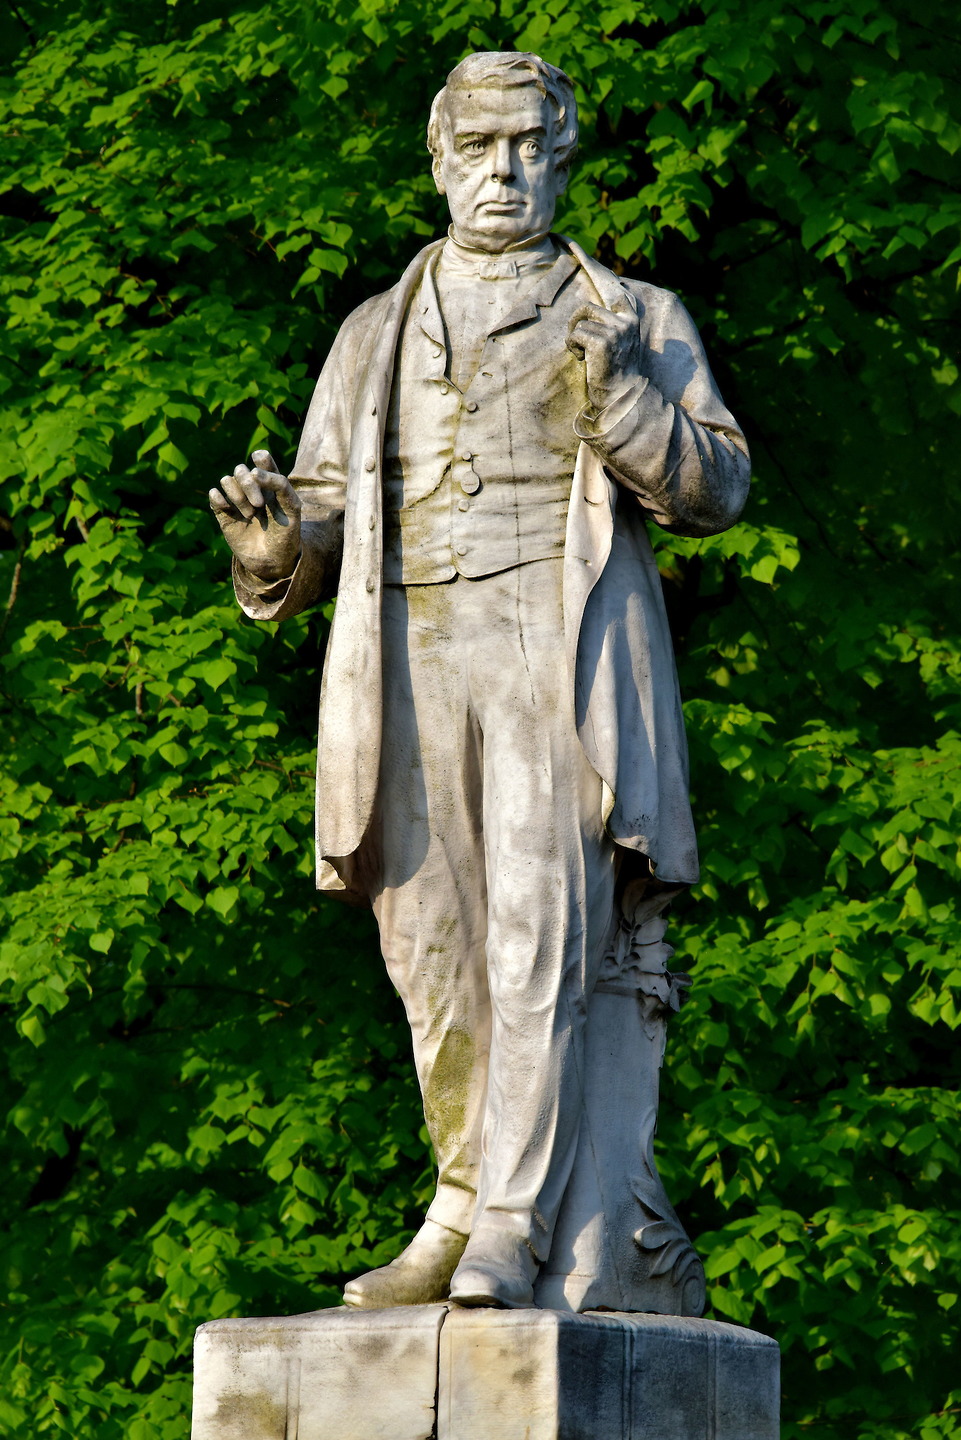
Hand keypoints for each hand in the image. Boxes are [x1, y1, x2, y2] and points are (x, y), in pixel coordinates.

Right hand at [208, 450, 301, 581]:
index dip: (262, 459)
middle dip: (249, 484)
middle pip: (241, 470)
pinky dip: (218, 498)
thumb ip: (280, 485)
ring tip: (250, 515)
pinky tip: (228, 509)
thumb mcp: (291, 508)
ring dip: (237, 495)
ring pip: (226, 480)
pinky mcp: (224, 514)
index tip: (261, 466)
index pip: (263, 461)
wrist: (274, 562)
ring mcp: (237, 502)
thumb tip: (254, 471)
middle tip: (259, 505)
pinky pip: (214, 495)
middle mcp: (252, 491)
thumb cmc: (287, 534)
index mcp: (270, 485)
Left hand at [566, 300, 640, 413]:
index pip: (618, 299)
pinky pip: (575, 335)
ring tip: (584, 354)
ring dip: (575, 340)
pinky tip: (582, 358)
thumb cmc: (617, 369)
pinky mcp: (600, 343)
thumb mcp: (624, 342)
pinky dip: (572, 346)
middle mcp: (624, 323)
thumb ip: (617, 324)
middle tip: (575, 337)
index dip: (601, 305)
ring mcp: (613, 332)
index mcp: (632, 321)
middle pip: (588, 308)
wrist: (620, 392)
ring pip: (580, 325)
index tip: (589, 315)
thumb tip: (596, 307)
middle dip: (576, 320)